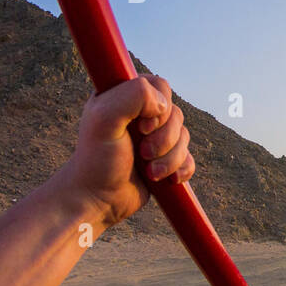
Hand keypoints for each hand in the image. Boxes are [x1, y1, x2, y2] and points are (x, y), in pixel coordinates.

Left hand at [59, 75, 195, 229]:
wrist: (98, 199)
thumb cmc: (96, 159)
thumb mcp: (105, 119)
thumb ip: (132, 96)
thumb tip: (164, 105)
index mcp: (124, 97)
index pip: (160, 86)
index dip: (159, 106)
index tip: (140, 127)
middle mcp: (141, 114)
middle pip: (176, 114)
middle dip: (164, 138)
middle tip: (142, 152)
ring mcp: (154, 137)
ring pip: (185, 137)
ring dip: (170, 158)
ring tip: (149, 171)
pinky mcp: (165, 159)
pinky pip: (189, 158)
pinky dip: (181, 169)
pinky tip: (166, 179)